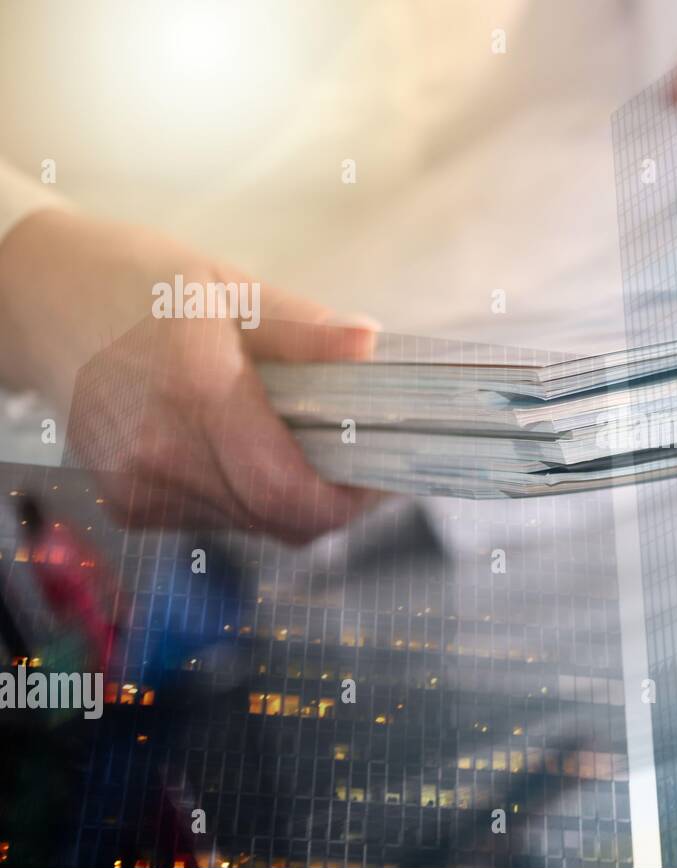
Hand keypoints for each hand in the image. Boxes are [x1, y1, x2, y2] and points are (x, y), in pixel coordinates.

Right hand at [0, 209, 379, 542]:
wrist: (36, 298)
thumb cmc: (137, 281)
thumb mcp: (229, 287)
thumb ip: (304, 330)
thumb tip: (371, 345)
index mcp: (196, 394)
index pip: (289, 490)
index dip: (350, 499)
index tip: (390, 477)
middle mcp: (162, 455)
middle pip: (281, 520)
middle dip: (335, 503)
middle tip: (368, 467)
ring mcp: (139, 487)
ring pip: (254, 526)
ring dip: (295, 501)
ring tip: (313, 451)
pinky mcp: (128, 503)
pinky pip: (218, 520)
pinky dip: (252, 498)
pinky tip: (253, 452)